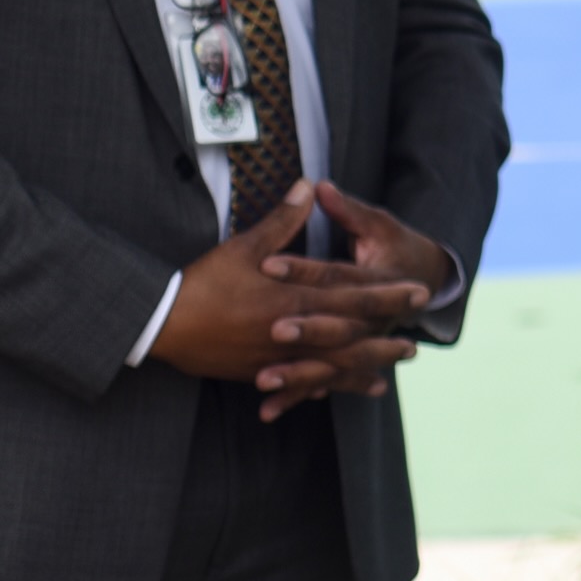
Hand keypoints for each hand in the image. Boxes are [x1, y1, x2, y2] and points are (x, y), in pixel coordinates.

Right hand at [151, 180, 432, 420]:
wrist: (162, 325)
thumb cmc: (203, 283)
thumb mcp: (244, 246)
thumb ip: (283, 221)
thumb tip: (309, 186)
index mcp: (295, 299)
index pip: (353, 297)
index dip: (388, 295)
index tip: (418, 293)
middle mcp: (293, 333)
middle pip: (350, 340)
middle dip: (384, 342)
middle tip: (416, 346)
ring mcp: (278, 358)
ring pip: (329, 369)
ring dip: (360, 371)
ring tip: (387, 377)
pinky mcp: (259, 372)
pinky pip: (298, 384)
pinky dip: (320, 389)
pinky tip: (334, 395)